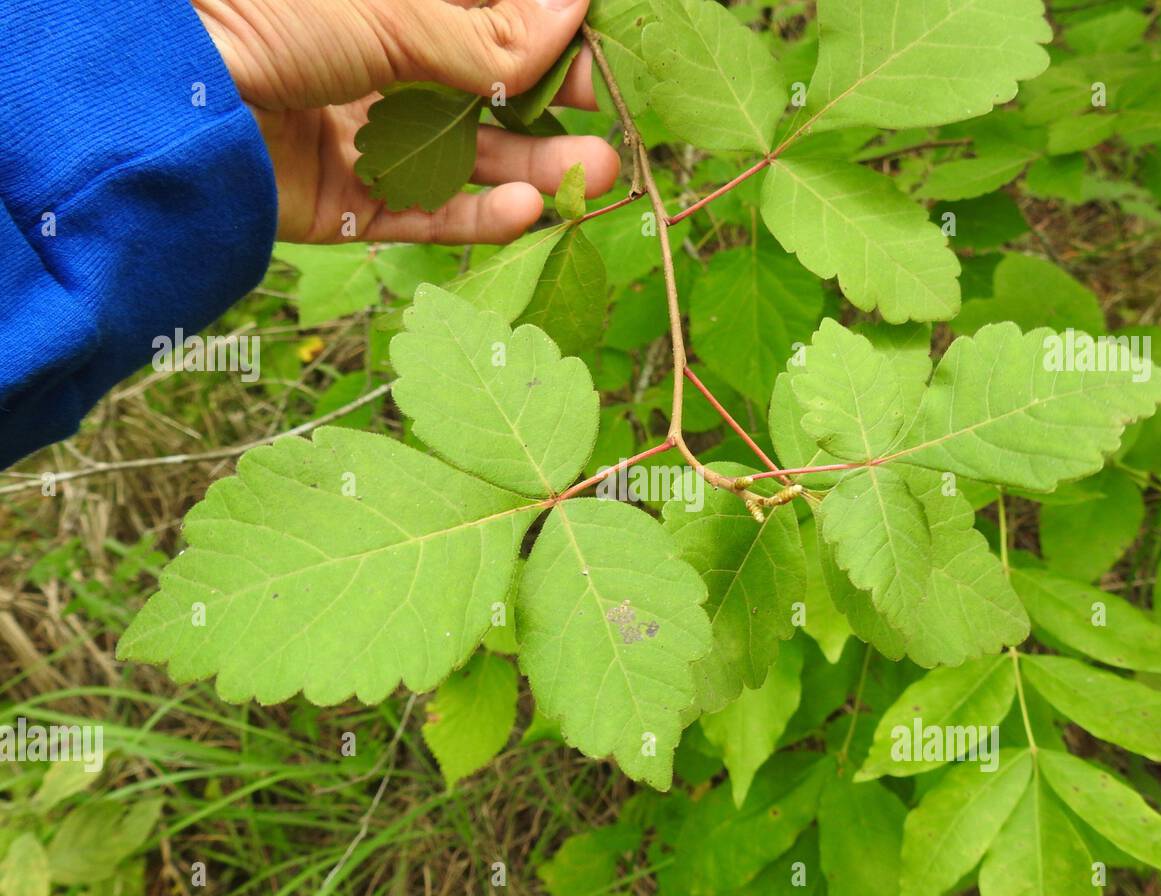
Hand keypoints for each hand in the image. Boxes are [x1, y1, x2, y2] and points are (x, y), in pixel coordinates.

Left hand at [193, 0, 620, 243]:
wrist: (159, 98)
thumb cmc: (263, 13)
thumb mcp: (391, 10)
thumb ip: (485, 32)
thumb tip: (573, 9)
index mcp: (385, 4)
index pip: (488, 21)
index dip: (550, 37)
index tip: (602, 52)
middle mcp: (373, 62)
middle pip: (484, 94)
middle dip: (549, 110)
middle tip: (608, 126)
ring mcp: (358, 133)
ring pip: (463, 160)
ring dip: (532, 170)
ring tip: (594, 179)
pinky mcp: (343, 202)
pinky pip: (423, 214)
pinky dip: (477, 217)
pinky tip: (527, 210)